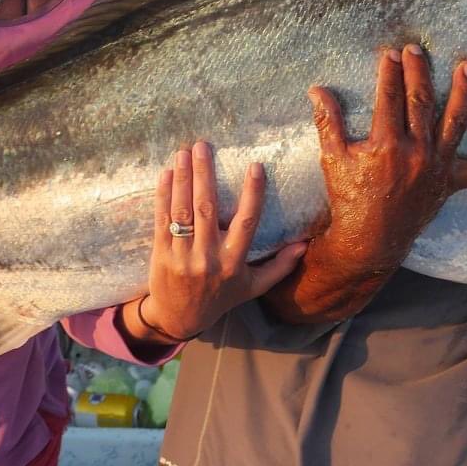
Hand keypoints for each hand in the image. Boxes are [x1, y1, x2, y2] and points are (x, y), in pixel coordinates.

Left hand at [123, 142, 306, 344]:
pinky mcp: (161, 255)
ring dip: (183, 179)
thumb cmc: (220, 298)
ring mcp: (183, 256)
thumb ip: (279, 266)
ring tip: (183, 153)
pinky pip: (163, 221)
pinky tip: (166, 175)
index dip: (252, 194)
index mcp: (234, 262)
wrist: (179, 319)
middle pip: (208, 209)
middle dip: (204, 174)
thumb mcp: (252, 286)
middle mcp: (209, 258)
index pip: (247, 223)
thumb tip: (305, 245)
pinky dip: (164, 196)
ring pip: (183, 211)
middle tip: (203, 146)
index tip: (256, 166)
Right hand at [265, 44, 466, 323]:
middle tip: (418, 49)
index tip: (390, 53)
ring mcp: (435, 167)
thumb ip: (328, 122)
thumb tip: (317, 90)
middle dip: (419, 72)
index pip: (388, 98)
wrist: (369, 241)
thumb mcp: (333, 159)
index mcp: (385, 145)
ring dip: (463, 93)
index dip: (389, 73)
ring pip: (454, 123)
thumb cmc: (349, 199)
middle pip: (421, 102)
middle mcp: (415, 152)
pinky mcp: (447, 183)